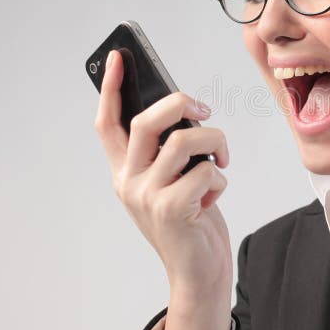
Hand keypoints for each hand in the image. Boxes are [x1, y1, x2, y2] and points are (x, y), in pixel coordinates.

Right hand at [94, 49, 232, 298]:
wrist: (200, 271)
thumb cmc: (192, 221)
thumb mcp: (172, 182)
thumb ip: (169, 153)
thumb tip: (186, 113)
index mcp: (125, 172)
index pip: (108, 125)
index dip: (111, 89)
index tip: (119, 58)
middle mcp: (128, 183)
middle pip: (146, 121)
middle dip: (180, 104)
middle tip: (203, 110)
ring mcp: (147, 197)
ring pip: (183, 141)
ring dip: (215, 143)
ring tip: (221, 158)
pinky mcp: (171, 210)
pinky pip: (206, 170)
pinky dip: (221, 176)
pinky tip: (214, 195)